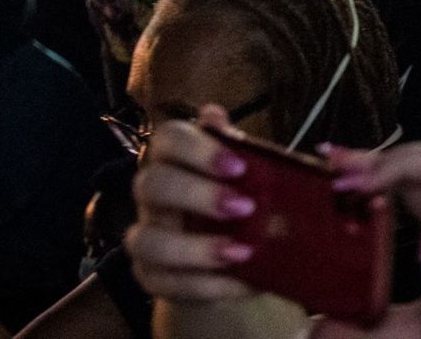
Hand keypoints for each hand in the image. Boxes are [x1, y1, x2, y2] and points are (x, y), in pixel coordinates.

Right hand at [126, 108, 260, 303]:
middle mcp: (154, 193)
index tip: (239, 166)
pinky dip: (205, 286)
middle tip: (245, 207)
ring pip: (145, 240)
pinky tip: (241, 282)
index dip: (198, 149)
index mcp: (177, 158)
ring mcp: (146, 235)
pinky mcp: (150, 276)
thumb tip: (275, 133)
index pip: (168, 137)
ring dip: (193, 248)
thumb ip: (267, 158)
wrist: (236, 255)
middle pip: (152, 183)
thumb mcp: (261, 176)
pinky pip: (163, 284)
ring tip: (242, 252)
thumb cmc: (246, 200)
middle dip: (196, 194)